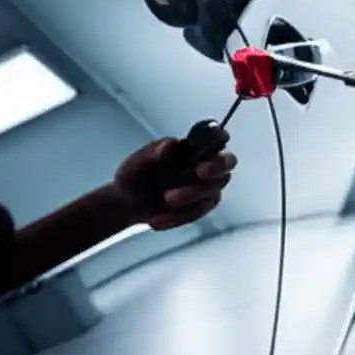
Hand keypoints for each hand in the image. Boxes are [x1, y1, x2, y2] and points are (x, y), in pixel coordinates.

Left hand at [111, 133, 236, 229]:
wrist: (127, 204)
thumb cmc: (134, 176)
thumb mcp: (135, 164)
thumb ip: (152, 153)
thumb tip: (170, 145)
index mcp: (190, 146)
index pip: (215, 135)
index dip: (218, 137)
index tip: (207, 144)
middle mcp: (204, 162)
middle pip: (228, 161)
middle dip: (217, 166)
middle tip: (200, 172)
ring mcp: (206, 186)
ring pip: (213, 190)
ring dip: (192, 196)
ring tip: (165, 200)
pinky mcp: (201, 206)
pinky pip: (199, 212)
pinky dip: (179, 216)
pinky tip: (158, 219)